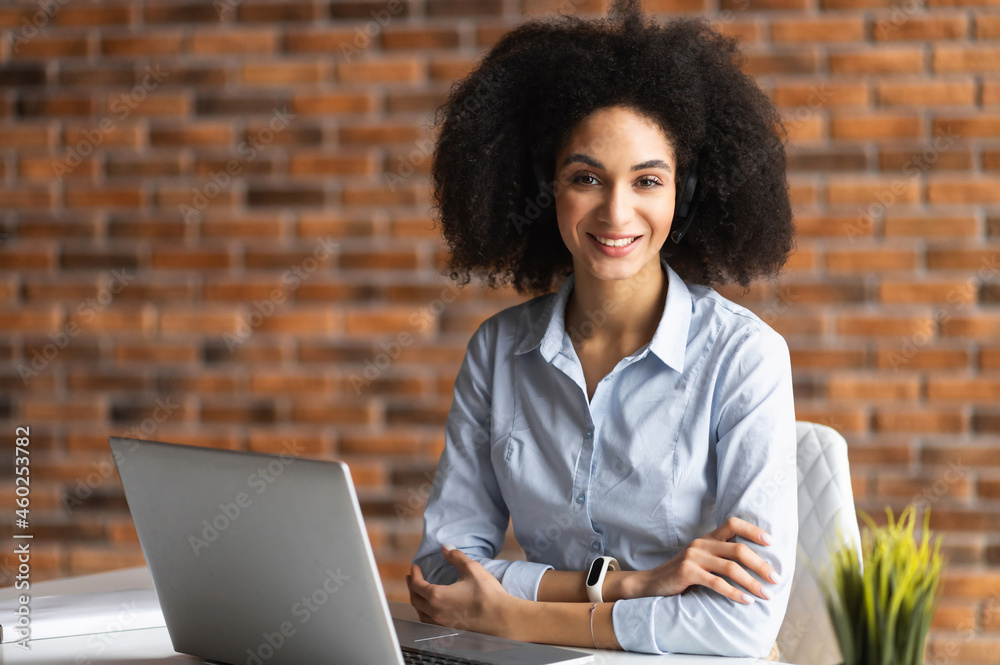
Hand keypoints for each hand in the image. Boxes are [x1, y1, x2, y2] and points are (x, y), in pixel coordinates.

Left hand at [407, 545, 524, 639]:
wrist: (501, 618)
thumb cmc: (487, 593)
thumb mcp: (471, 569)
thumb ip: (456, 557)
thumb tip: (445, 548)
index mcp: (437, 596)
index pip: (417, 585)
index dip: (415, 574)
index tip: (414, 567)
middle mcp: (435, 612)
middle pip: (415, 600)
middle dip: (412, 587)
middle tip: (412, 578)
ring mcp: (442, 624)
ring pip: (421, 614)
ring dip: (417, 602)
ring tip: (419, 594)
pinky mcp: (451, 630)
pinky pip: (430, 623)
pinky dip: (425, 614)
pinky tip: (432, 610)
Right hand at [631, 516, 778, 603]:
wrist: (653, 583)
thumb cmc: (683, 574)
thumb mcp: (702, 559)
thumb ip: (721, 557)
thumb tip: (756, 565)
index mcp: (707, 538)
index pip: (733, 523)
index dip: (753, 530)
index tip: (771, 542)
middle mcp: (702, 543)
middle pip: (739, 549)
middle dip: (761, 564)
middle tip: (776, 579)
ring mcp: (694, 557)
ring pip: (731, 568)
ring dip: (753, 583)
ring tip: (766, 594)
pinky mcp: (688, 572)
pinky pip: (717, 583)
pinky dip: (735, 593)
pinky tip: (747, 601)